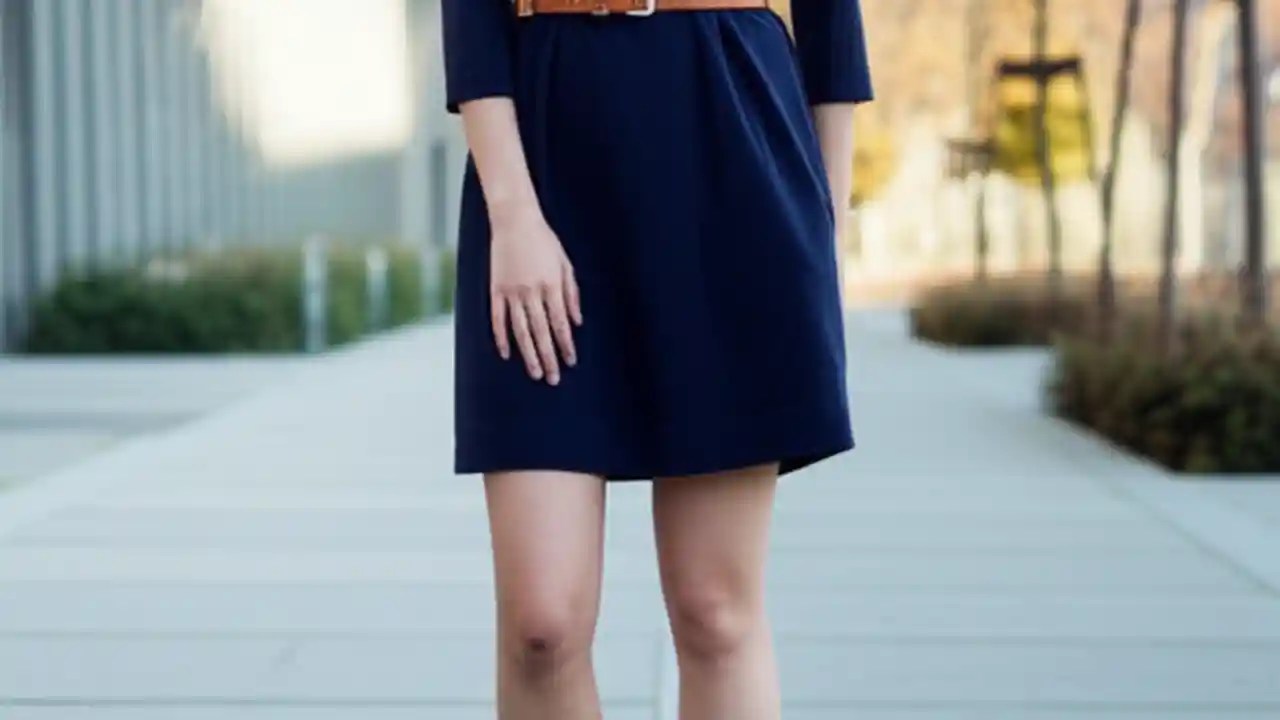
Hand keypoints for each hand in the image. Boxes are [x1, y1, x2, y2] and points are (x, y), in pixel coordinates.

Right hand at [489, 204, 582, 385]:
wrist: (514, 219)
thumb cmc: (544, 240)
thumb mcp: (565, 263)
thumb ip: (571, 293)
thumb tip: (577, 322)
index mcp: (551, 285)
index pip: (560, 323)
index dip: (566, 344)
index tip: (570, 361)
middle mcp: (531, 291)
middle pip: (541, 332)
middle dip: (548, 357)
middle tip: (553, 378)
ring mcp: (511, 291)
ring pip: (520, 330)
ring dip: (528, 353)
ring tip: (535, 373)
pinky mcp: (495, 289)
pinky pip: (497, 319)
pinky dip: (501, 338)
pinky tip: (506, 354)